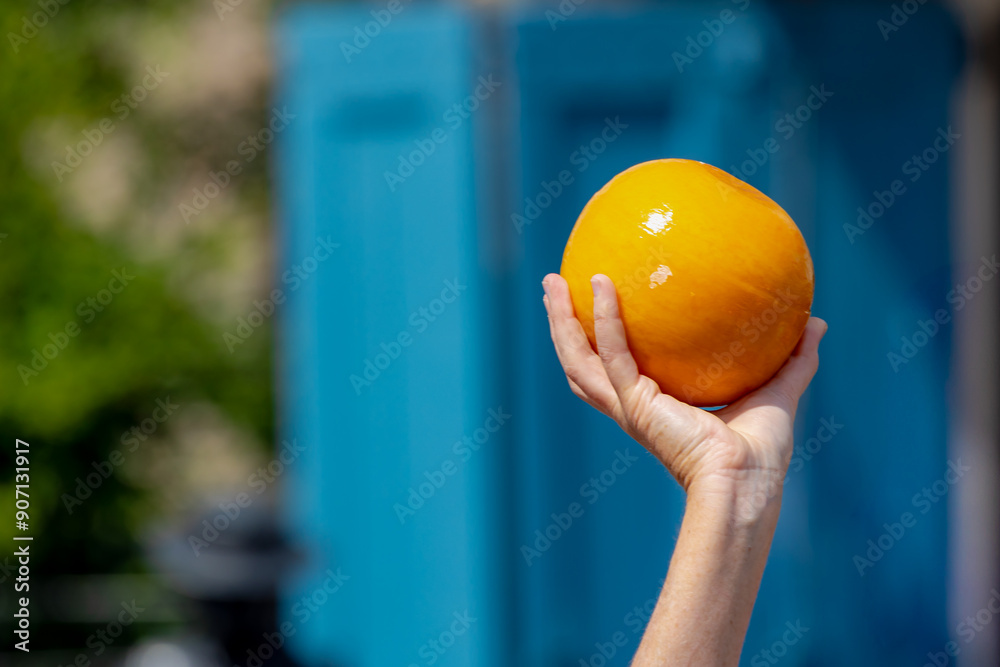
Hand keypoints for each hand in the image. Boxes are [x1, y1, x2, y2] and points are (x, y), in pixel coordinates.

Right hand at [542, 273, 825, 501]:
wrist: (748, 481)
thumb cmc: (761, 451)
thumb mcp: (779, 389)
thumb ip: (794, 356)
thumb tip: (817, 321)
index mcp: (653, 404)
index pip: (613, 368)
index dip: (598, 338)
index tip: (594, 302)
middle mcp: (632, 405)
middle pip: (580, 362)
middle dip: (562, 325)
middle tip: (553, 284)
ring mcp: (628, 406)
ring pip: (577, 360)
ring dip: (560, 322)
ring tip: (551, 284)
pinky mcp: (636, 404)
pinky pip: (613, 354)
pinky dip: (605, 320)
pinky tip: (601, 286)